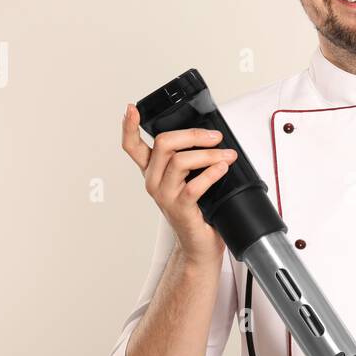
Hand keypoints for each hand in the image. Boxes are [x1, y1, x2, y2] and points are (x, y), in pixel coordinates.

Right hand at [120, 103, 235, 270]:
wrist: (200, 245)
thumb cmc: (198, 210)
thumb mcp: (189, 178)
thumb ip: (192, 158)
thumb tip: (212, 136)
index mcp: (153, 171)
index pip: (133, 147)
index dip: (129, 127)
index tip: (130, 109)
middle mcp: (153, 181)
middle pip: (163, 144)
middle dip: (192, 135)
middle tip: (215, 136)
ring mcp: (164, 196)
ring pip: (180, 161)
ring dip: (208, 154)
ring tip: (227, 156)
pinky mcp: (179, 209)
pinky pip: (193, 186)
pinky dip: (211, 174)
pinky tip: (222, 170)